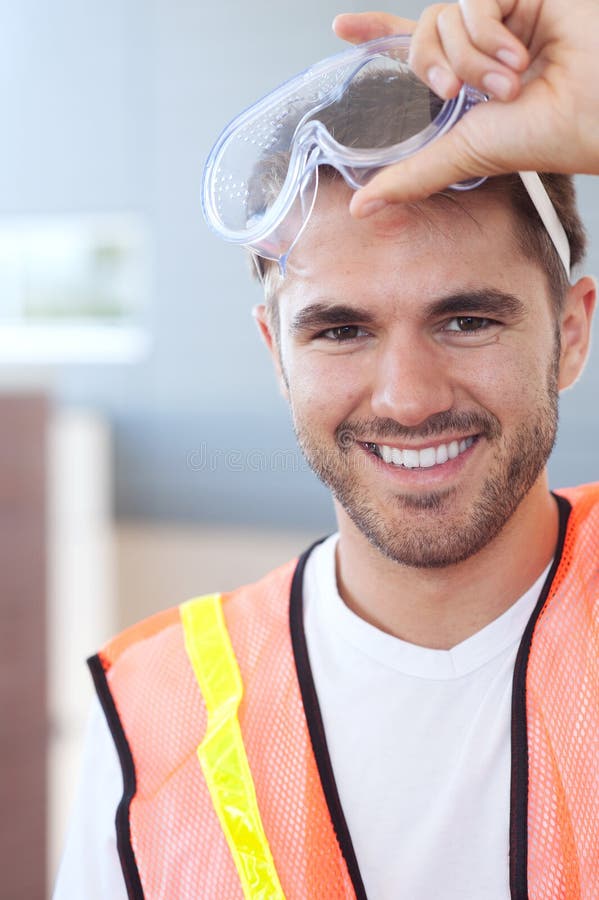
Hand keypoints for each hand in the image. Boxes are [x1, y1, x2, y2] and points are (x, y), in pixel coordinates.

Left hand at [333, 3, 598, 215]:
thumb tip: (359, 209)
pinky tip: (521, 55)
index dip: (376, 32)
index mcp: (466, 76)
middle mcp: (481, 42)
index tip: (340, 29)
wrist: (591, 114)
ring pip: (443, 16)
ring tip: (508, 84)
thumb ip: (410, 176)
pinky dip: (487, 34)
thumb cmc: (541, 137)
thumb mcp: (460, 155)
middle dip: (432, 67)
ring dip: (469, 59)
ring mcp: (503, 14)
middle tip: (459, 95)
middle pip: (421, 32)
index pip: (412, 45)